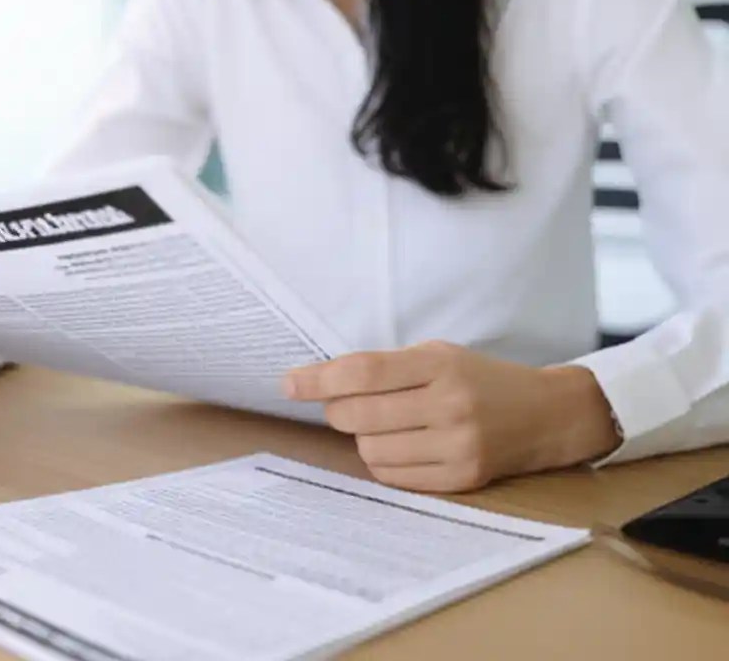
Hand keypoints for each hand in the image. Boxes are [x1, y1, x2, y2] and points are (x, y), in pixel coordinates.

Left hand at [282, 341, 621, 491]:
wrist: (546, 414)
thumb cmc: (479, 379)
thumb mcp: (439, 356)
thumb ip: (386, 368)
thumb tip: (320, 385)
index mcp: (440, 364)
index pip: (363, 371)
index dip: (319, 379)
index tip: (289, 384)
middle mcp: (449, 404)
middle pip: (358, 414)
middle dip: (338, 410)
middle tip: (345, 405)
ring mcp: (457, 444)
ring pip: (370, 449)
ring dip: (363, 438)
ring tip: (386, 426)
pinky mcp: (461, 478)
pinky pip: (392, 476)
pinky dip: (384, 462)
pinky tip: (401, 447)